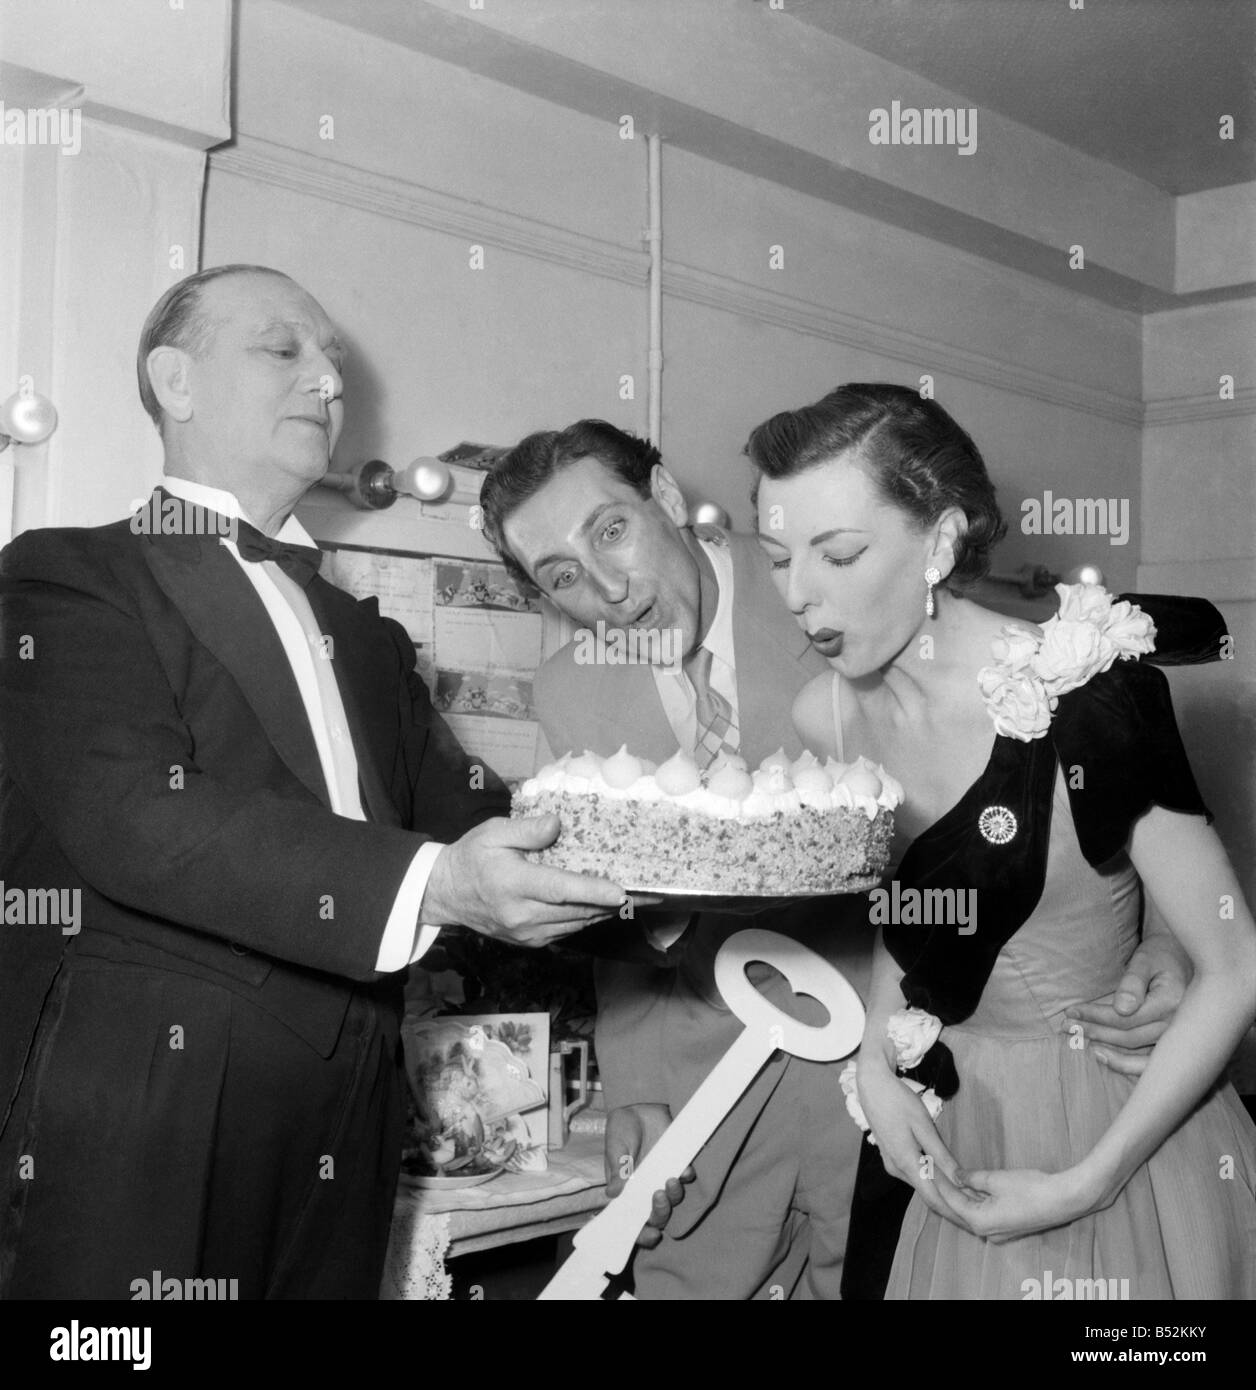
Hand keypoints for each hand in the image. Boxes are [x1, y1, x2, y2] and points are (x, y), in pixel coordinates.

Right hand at [420, 814, 625, 946]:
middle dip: (616, 903)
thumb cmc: (472, 857)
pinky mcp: (530, 941)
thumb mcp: (492, 832)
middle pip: (577, 910)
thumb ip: (526, 829)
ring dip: (607, 912)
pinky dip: (589, 918)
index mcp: (513, 884)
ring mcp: (527, 933)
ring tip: (639, 900)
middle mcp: (522, 914)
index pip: (559, 889)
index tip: (622, 892)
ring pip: (577, 924)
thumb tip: (556, 825)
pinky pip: (568, 931)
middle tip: (652, 893)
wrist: (445, 894)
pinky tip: (606, 906)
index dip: (592, 891)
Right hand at [603, 1103, 694, 1248]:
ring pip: (674, 1199)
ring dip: (675, 1196)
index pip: (633, 1221)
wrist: (639, 1105)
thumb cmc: (621, 1129)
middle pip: (658, 1215)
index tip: (651, 1234)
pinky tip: (685, 1170)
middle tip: (658, 1197)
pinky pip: (686, 1177)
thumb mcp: (615, 1148)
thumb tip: (613, 1193)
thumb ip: (617, 1170)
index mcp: (627, 1192)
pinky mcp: (677, 1163)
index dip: (642, 1234)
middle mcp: (646, 1190)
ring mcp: (663, 1177)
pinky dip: (687, 1176)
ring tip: (671, 1180)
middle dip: (661, 1214)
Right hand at [856, 1055, 978, 1228]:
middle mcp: (896, 1169)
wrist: (871, 1084)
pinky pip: (915, 1175)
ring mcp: (892, 1164)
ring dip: (943, 1192)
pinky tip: (947, 1178)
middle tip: (978, 1208)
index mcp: (905, 1163)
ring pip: (921, 1185)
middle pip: (928, 1195)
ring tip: (968, 1195)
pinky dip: (932, 1180)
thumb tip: (959, 1180)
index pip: (933, 1199)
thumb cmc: (898, 1101)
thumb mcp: (923, 1125)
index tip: (975, 1218)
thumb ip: (940, 1155)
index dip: (954, 1211)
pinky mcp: (892, 1157)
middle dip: (952, 1204)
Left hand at [943, 1165, 1093, 1242]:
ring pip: (970, 1212)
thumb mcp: (996, 1179)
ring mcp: (997, 1231)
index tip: (927, 1166)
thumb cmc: (1030, 1188)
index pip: (951, 1200)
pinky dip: (972, 1200)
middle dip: (944, 1192)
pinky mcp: (1007, 1225)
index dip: (938, 1182)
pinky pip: (982, 1212)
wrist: (1064, 1200)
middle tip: (930, 1172)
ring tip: (942, 1177)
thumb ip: (972, 1178)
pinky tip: (965, 1186)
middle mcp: (986, 1231)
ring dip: (958, 1196)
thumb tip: (956, 1175)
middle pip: (957, 1211)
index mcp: (979, 1221)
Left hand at [1065, 932, 1190, 1076]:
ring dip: (1106, 1050)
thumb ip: (1133, 982)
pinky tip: (1103, 1056)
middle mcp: (1179, 1026)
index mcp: (1173, 1002)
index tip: (1071, 1011)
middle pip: (1129, 1037)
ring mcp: (1179, 1038)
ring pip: (1137, 1052)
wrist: (1184, 960)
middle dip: (1094, 1032)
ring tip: (1079, 1041)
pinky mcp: (1175, 1043)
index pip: (1125, 1018)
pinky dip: (1126, 1063)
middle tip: (1065, 1027)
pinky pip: (1149, 1061)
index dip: (1095, 1016)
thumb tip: (1122, 1009)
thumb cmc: (1160, 956)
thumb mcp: (1145, 960)